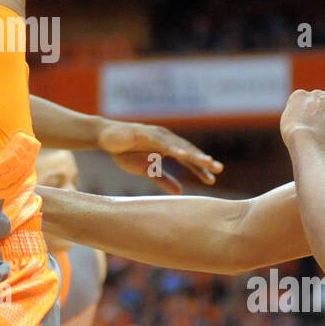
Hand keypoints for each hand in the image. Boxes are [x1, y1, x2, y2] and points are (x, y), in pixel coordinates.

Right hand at [96, 120, 222, 193]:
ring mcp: (156, 135)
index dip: (199, 169)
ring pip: (178, 145)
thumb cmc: (126, 152)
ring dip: (192, 153)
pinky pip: (160, 141)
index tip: (212, 180)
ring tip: (206, 161)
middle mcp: (166, 139)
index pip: (187, 160)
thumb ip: (163, 179)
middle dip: (203, 160)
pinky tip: (181, 154)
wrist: (105, 139)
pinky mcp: (144, 133)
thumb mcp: (146, 170)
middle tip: (218, 169)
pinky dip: (172, 147)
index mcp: (168, 148)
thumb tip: (180, 192)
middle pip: (188, 151)